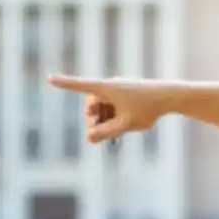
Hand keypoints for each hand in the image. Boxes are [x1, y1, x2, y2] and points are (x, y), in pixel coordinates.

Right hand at [47, 74, 173, 143]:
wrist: (169, 96)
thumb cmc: (147, 109)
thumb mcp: (125, 125)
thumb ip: (106, 133)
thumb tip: (89, 137)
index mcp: (107, 89)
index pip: (80, 86)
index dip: (64, 84)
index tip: (49, 78)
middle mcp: (110, 85)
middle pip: (92, 104)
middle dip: (94, 121)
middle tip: (96, 140)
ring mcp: (118, 88)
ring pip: (103, 107)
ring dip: (105, 121)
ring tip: (115, 135)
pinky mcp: (126, 92)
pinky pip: (112, 106)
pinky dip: (114, 116)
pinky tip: (125, 125)